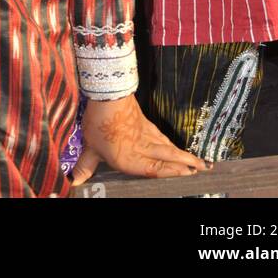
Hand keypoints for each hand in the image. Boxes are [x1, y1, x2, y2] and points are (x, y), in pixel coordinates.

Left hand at [70, 93, 209, 183]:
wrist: (108, 95)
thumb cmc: (99, 123)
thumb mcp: (90, 147)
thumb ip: (86, 166)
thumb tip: (74, 182)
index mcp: (130, 159)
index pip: (154, 170)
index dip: (172, 173)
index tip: (188, 175)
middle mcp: (142, 149)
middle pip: (168, 158)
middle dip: (186, 164)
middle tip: (203, 168)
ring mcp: (146, 134)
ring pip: (168, 146)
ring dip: (183, 154)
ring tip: (198, 160)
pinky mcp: (145, 123)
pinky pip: (162, 136)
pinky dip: (171, 142)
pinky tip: (174, 145)